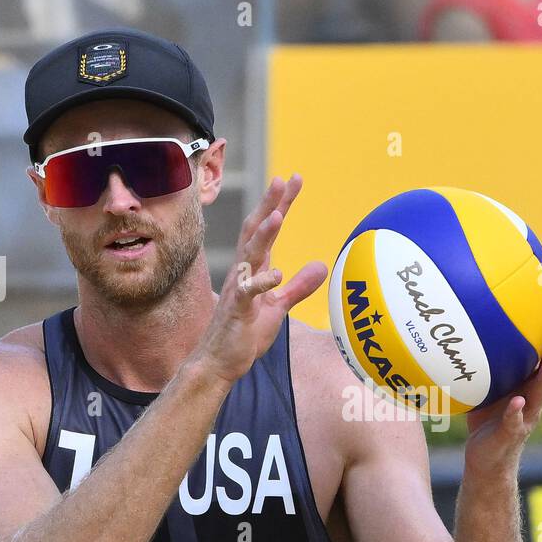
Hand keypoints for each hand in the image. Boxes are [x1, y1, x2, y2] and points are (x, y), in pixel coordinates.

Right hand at [192, 174, 327, 384]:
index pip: (268, 229)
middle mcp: (244, 272)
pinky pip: (247, 293)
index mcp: (254, 268)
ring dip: (264, 235)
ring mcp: (238, 289)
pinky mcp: (237, 310)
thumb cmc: (245, 333)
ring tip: (278, 215)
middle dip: (269, 205)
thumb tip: (322, 266)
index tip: (293, 179)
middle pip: (255, 231)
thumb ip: (299, 287)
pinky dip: (261, 282)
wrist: (219, 361)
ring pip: (250, 255)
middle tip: (282, 180)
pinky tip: (276, 274)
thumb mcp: (279, 307)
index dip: (280, 204)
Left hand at [463, 286, 541, 475]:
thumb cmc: (485, 414)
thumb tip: (459, 316)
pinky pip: (515, 421)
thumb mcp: (484, 379)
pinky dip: (516, 411)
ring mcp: (527, 413)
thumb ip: (480, 354)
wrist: (487, 458)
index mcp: (530, 375)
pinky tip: (517, 402)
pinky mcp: (512, 433)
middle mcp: (535, 392)